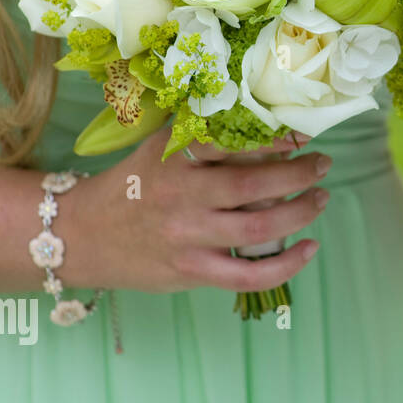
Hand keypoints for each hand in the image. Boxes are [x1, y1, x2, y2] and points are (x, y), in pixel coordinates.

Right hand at [66, 128, 331, 292]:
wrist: (80, 236)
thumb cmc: (133, 186)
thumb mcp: (160, 150)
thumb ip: (205, 139)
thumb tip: (267, 127)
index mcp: (173, 158)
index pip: (228, 141)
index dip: (271, 138)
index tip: (301, 135)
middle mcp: (182, 195)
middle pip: (253, 185)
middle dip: (299, 174)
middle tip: (322, 164)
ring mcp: (188, 237)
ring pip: (260, 227)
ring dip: (302, 211)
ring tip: (321, 198)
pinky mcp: (192, 271)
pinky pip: (249, 275)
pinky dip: (287, 265)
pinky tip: (310, 248)